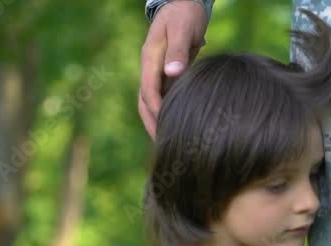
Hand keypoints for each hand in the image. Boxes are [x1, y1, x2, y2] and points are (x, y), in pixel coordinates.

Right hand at [138, 0, 207, 137]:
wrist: (184, 4)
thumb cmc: (185, 15)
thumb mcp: (183, 30)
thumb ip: (178, 51)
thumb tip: (173, 73)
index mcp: (150, 59)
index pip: (148, 91)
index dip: (156, 111)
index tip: (166, 129)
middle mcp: (150, 68)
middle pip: (145, 102)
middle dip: (152, 124)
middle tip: (165, 147)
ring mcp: (156, 71)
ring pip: (152, 101)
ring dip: (157, 120)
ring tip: (169, 142)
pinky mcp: (166, 74)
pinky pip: (163, 97)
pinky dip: (167, 112)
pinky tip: (179, 125)